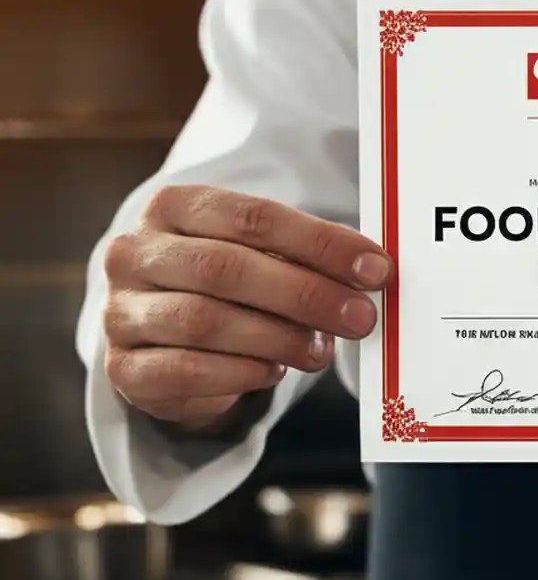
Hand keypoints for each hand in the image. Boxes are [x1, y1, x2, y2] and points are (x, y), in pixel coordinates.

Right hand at [102, 186, 392, 434]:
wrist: (168, 340)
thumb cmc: (231, 285)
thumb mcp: (265, 255)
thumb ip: (309, 256)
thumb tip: (373, 269)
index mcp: (174, 207)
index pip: (254, 217)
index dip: (320, 244)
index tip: (375, 269)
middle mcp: (135, 253)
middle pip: (227, 268)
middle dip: (306, 294)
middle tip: (360, 317)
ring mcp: (121, 311)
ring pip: (204, 321)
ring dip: (278, 338)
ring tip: (321, 350)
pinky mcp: (123, 369)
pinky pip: (184, 371)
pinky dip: (240, 373)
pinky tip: (274, 371)